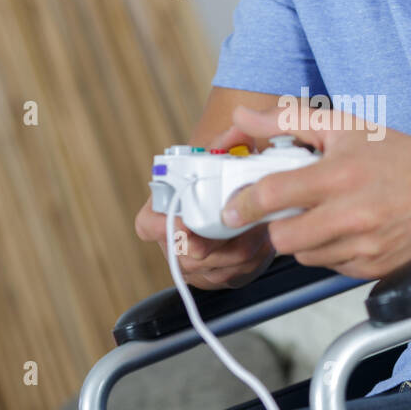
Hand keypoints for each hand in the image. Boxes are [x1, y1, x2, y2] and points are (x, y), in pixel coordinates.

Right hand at [134, 122, 275, 288]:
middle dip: (220, 243)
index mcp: (160, 209)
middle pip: (186, 255)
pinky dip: (252, 261)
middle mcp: (171, 240)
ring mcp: (192, 263)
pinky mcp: (214, 276)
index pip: (149, 225)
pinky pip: (232, 277)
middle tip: (245, 228)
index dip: (168, 229)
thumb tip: (239, 132)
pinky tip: (261, 242)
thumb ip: (228, 141)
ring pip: (214, 268)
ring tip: (260, 229)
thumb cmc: (219, 173)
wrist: (231, 193)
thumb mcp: (222, 153)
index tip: (190, 226)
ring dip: (242, 250)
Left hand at [218, 102, 410, 279]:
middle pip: (283, 238)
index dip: (244, 203)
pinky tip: (347, 230)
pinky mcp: (376, 268)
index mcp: (341, 174)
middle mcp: (354, 214)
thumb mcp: (345, 126)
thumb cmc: (397, 153)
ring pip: (305, 256)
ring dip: (304, 240)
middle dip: (276, 225)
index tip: (234, 207)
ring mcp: (367, 246)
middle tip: (286, 210)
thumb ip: (289, 120)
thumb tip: (244, 116)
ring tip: (324, 216)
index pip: (273, 195)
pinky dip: (330, 251)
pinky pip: (332, 268)